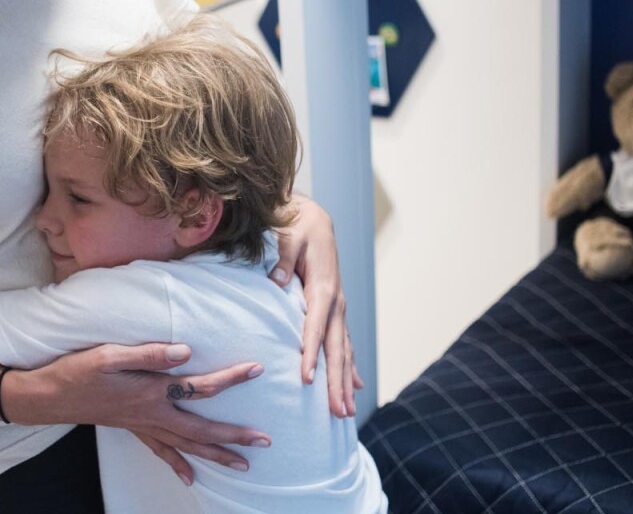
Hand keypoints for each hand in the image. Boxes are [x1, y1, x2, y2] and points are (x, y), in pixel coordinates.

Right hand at [10, 343, 268, 484]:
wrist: (48, 397)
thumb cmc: (78, 371)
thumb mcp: (109, 354)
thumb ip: (149, 353)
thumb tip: (186, 351)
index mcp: (152, 392)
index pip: (200, 386)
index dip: (230, 378)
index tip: (257, 369)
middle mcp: (152, 414)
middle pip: (202, 428)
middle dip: (234, 435)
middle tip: (265, 441)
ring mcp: (143, 425)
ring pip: (186, 445)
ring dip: (216, 454)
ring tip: (243, 463)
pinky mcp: (132, 429)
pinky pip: (161, 452)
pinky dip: (178, 464)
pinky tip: (191, 477)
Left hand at [275, 194, 362, 417]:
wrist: (315, 220)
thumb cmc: (298, 228)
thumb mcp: (289, 236)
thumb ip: (284, 258)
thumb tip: (277, 279)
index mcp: (323, 288)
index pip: (316, 327)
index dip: (311, 353)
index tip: (307, 379)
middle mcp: (336, 303)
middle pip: (337, 349)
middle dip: (337, 382)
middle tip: (338, 412)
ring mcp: (339, 309)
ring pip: (344, 352)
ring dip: (346, 383)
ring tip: (346, 412)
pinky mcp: (337, 311)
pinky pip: (345, 344)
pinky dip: (350, 367)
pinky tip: (356, 387)